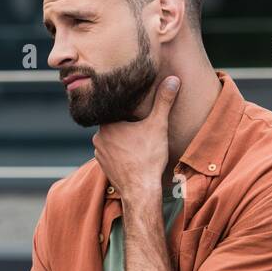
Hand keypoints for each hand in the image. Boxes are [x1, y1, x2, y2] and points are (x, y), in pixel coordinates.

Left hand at [90, 75, 179, 198]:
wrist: (140, 190)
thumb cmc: (148, 158)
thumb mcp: (158, 125)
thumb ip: (164, 101)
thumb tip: (173, 79)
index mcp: (107, 125)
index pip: (114, 109)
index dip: (126, 107)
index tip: (136, 106)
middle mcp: (98, 138)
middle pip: (113, 124)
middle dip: (126, 123)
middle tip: (140, 123)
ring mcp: (99, 154)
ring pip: (112, 140)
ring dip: (123, 139)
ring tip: (137, 139)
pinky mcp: (104, 166)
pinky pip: (112, 154)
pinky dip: (121, 152)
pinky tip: (133, 153)